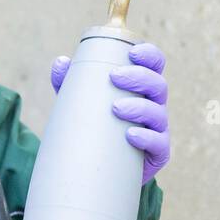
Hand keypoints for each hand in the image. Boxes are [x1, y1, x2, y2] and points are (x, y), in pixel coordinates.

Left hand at [51, 42, 169, 182]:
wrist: (100, 167)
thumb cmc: (94, 126)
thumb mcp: (81, 102)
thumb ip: (70, 82)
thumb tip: (61, 62)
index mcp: (142, 87)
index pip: (155, 64)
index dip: (150, 55)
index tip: (132, 52)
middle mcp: (154, 105)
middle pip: (158, 85)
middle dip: (139, 77)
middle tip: (114, 76)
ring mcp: (158, 129)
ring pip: (158, 113)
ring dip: (139, 107)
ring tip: (115, 107)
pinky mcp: (157, 154)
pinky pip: (159, 144)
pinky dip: (146, 138)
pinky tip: (130, 135)